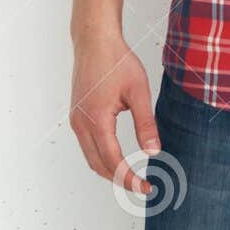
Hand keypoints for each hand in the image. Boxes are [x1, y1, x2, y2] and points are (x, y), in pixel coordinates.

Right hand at [68, 31, 158, 194]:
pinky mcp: (77, 116)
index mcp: (97, 120)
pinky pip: (88, 145)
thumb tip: (153, 152)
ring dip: (110, 171)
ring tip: (133, 177)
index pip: (113, 161)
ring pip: (91, 157)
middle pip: (98, 165)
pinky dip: (102, 157)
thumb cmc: (117, 61)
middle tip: (143, 187)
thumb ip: (145, 123)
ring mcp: (76, 121)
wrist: (95, 41)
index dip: (130, 178)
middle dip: (120, 180)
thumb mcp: (139, 91)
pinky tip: (118, 159)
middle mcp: (81, 124)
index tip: (147, 188)